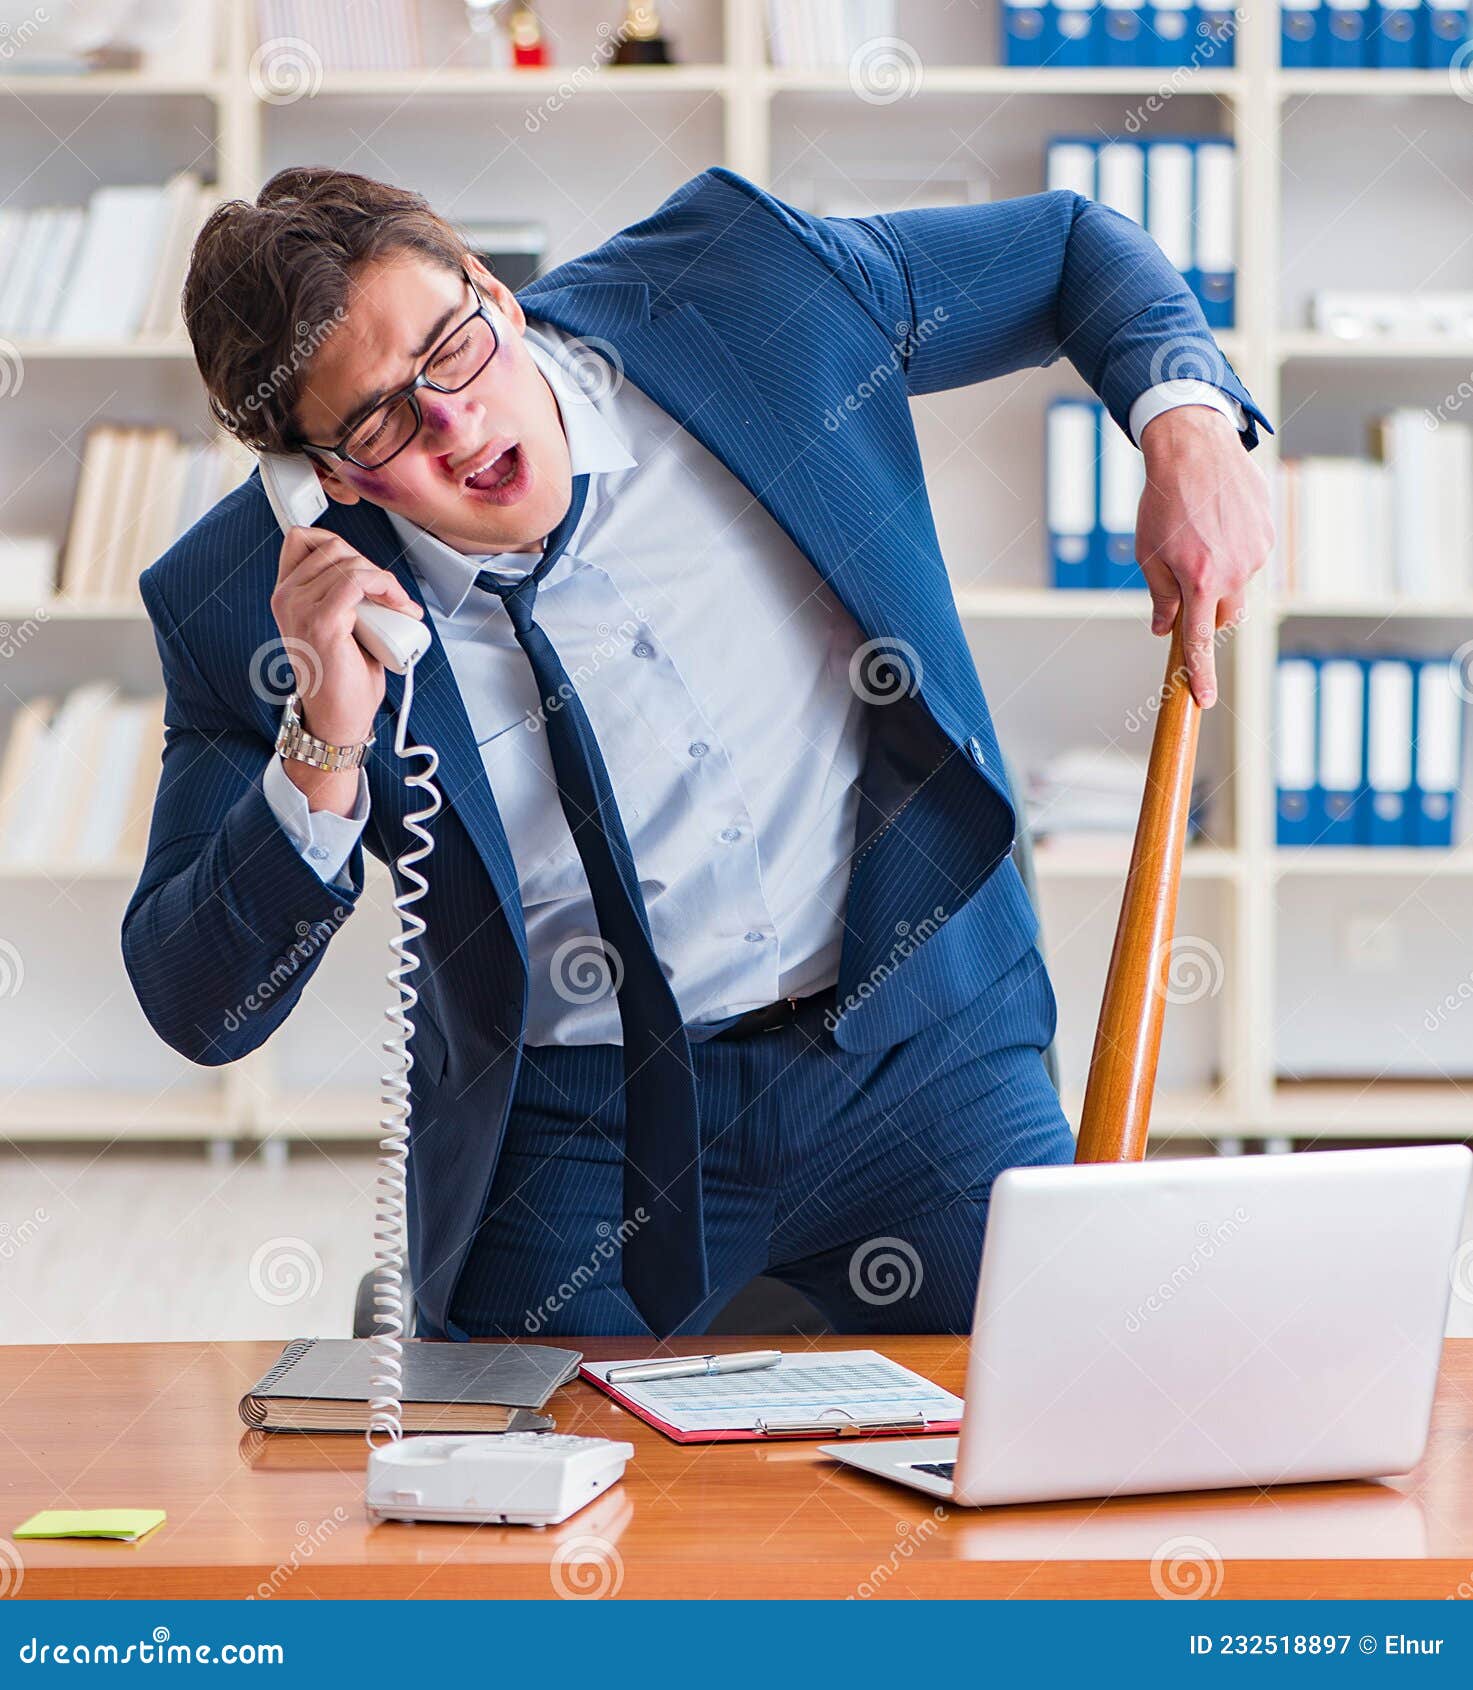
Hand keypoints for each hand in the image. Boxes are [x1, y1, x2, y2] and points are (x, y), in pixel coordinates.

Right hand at [269, 525, 423, 742]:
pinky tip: (398, 605)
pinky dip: (385, 586)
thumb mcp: (339, 623)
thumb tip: (373, 571)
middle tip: (392, 597)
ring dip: (386, 582)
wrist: (338, 718)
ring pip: (351, 563)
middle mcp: (286, 597)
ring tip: (400, 608)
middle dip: (371, 565)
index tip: (367, 571)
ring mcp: (300, 608)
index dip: (340, 545)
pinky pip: (357, 581)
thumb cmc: (342, 676)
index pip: (303, 538)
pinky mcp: (322, 622)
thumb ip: (342, 593)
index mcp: (287, 594)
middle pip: (333, 547)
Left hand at [1134, 405, 1273, 707]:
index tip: (1204, 700)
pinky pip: (1250, 558)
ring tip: (1200, 538)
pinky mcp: (1268, 533)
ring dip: (1219, 577)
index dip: (1200, 674)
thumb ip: (1160, 596)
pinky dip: (1233, 551)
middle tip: (1186, 582)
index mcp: (1200, 580)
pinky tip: (1217, 522)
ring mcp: (1256, 552)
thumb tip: (1164, 629)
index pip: (1199, 640)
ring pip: (1238, 586)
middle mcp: (1234, 571)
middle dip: (1205, 612)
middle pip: (1223, 617)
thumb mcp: (1148, 553)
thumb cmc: (1163, 502)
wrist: (1195, 448)